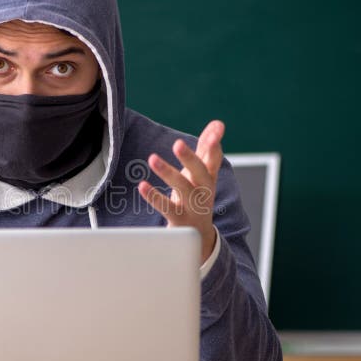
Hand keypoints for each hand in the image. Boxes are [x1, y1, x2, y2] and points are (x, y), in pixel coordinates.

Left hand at [138, 120, 224, 263]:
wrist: (198, 237)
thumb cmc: (198, 195)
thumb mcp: (203, 173)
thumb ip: (208, 148)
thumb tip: (218, 123)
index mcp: (209, 176)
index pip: (215, 158)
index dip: (215, 146)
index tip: (215, 133)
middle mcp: (204, 190)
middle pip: (200, 172)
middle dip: (190, 158)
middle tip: (177, 143)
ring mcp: (193, 206)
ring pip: (182, 188)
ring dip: (168, 172)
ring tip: (152, 158)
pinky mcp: (180, 219)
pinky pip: (167, 207)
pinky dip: (154, 196)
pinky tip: (142, 185)